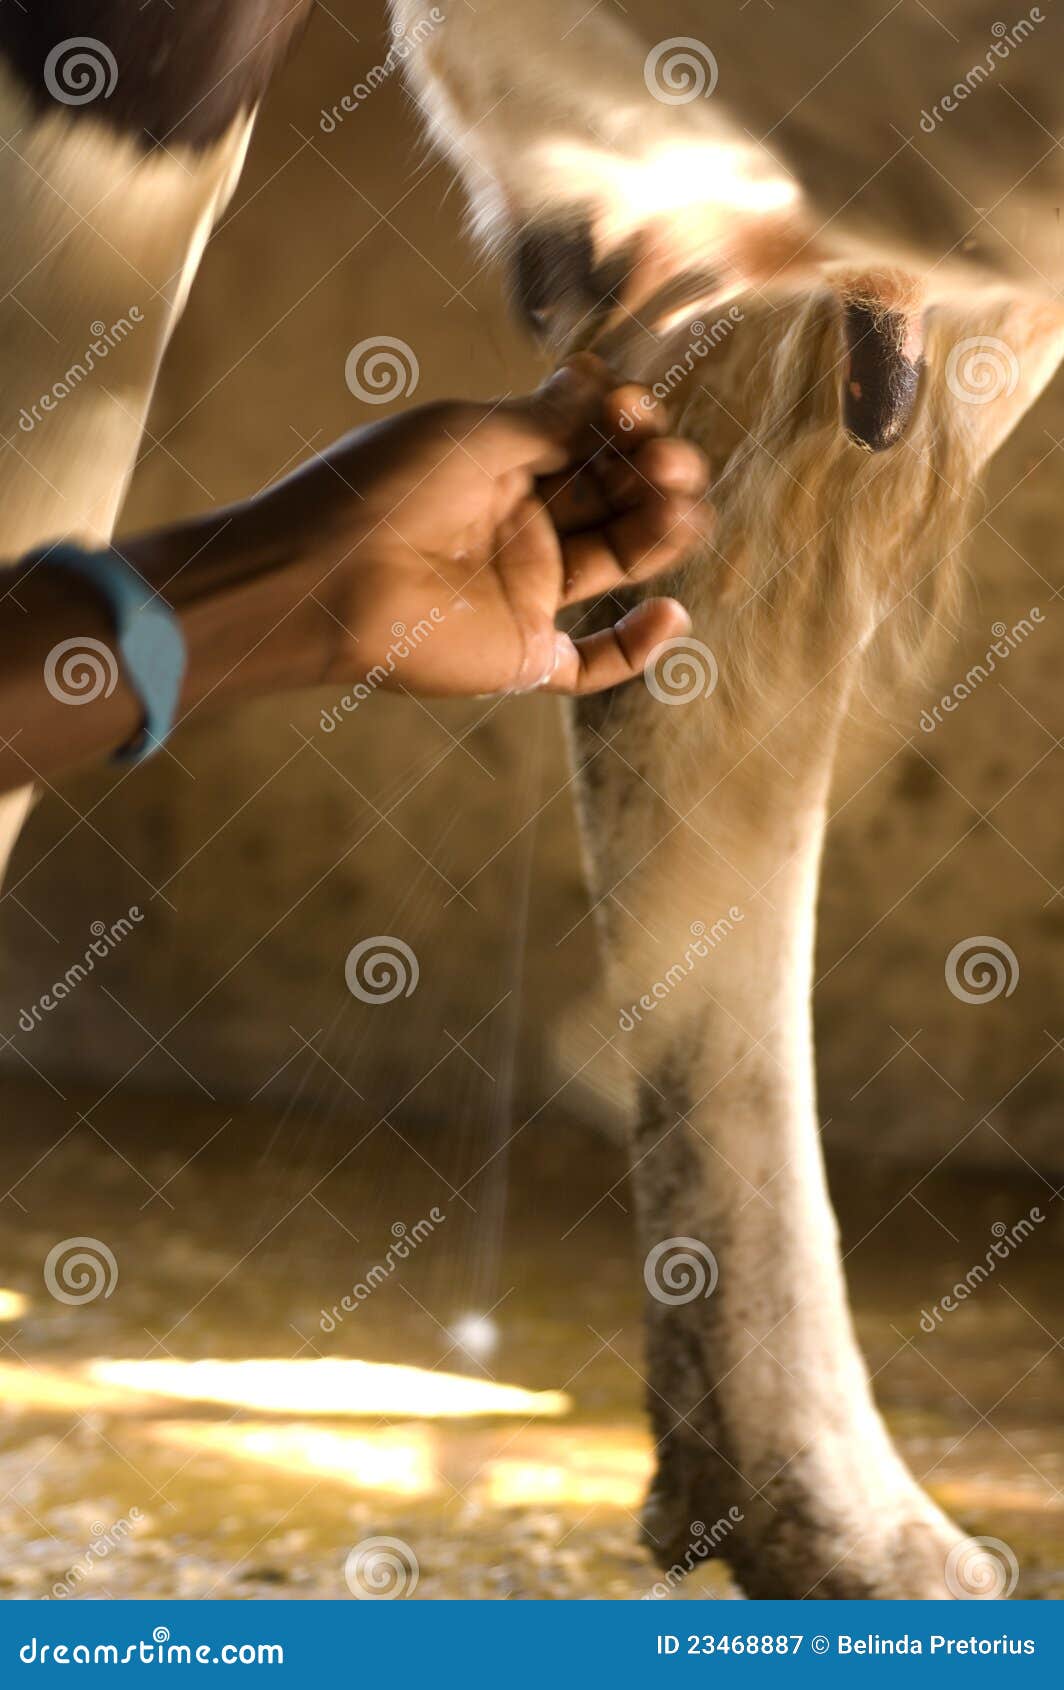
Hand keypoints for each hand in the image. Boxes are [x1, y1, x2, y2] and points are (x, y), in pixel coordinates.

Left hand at [267, 353, 710, 695]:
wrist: (322, 580)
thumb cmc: (382, 491)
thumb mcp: (470, 435)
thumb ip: (545, 419)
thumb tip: (598, 376)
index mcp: (505, 466)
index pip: (591, 443)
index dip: (624, 426)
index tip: (636, 411)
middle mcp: (521, 526)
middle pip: (615, 498)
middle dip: (653, 475)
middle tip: (672, 465)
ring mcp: (524, 591)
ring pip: (618, 562)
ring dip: (660, 534)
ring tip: (682, 513)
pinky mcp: (520, 654)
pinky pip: (592, 662)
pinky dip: (637, 647)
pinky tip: (670, 615)